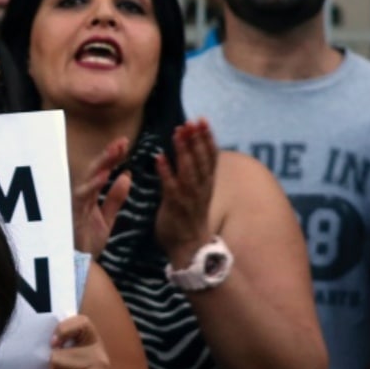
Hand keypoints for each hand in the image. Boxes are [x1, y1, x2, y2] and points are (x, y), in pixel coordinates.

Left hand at [27, 315, 109, 368]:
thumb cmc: (75, 368)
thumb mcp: (70, 350)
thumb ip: (58, 343)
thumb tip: (39, 351)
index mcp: (92, 339)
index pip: (81, 323)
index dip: (63, 329)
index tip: (51, 343)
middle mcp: (99, 357)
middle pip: (56, 357)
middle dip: (47, 368)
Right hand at [74, 137, 130, 258]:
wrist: (79, 265)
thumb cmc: (88, 242)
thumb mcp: (107, 218)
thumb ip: (115, 198)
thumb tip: (126, 175)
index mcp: (90, 195)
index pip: (102, 171)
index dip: (113, 157)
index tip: (125, 144)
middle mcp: (82, 195)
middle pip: (95, 170)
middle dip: (108, 155)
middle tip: (123, 141)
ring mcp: (76, 203)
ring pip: (89, 178)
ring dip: (102, 164)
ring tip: (116, 151)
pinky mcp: (74, 213)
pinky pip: (83, 195)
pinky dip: (94, 184)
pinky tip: (105, 174)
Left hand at [154, 119, 217, 266]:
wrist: (189, 248)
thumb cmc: (189, 218)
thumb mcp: (198, 193)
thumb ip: (196, 174)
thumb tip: (193, 153)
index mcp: (207, 184)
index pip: (210, 156)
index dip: (207, 137)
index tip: (202, 119)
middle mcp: (201, 188)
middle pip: (202, 159)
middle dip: (197, 138)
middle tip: (192, 120)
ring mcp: (189, 197)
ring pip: (189, 170)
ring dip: (184, 150)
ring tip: (178, 132)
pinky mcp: (175, 206)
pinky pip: (171, 186)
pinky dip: (166, 171)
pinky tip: (159, 157)